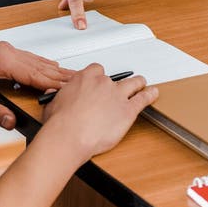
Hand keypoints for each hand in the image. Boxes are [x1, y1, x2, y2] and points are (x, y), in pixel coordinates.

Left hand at [0, 43, 72, 128]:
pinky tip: (49, 69)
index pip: (33, 73)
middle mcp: (6, 51)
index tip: (69, 86)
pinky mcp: (3, 51)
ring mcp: (5, 49)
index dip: (52, 82)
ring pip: (34, 60)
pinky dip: (40, 65)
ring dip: (51, 69)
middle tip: (78, 79)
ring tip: (69, 75)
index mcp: (2, 60)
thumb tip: (12, 122)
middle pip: (38, 64)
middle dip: (58, 74)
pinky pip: (27, 58)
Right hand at [43, 64, 157, 159]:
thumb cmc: (60, 122)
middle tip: (117, 88)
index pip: (97, 71)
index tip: (97, 85)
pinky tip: (153, 93)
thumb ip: (58, 96)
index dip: (98, 79)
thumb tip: (53, 94)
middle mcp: (103, 83)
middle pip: (116, 78)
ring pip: (133, 84)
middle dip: (117, 83)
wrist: (69, 135)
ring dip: (138, 83)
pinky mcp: (128, 110)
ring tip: (142, 83)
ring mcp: (117, 95)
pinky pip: (142, 99)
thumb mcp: (53, 103)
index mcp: (86, 78)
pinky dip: (149, 95)